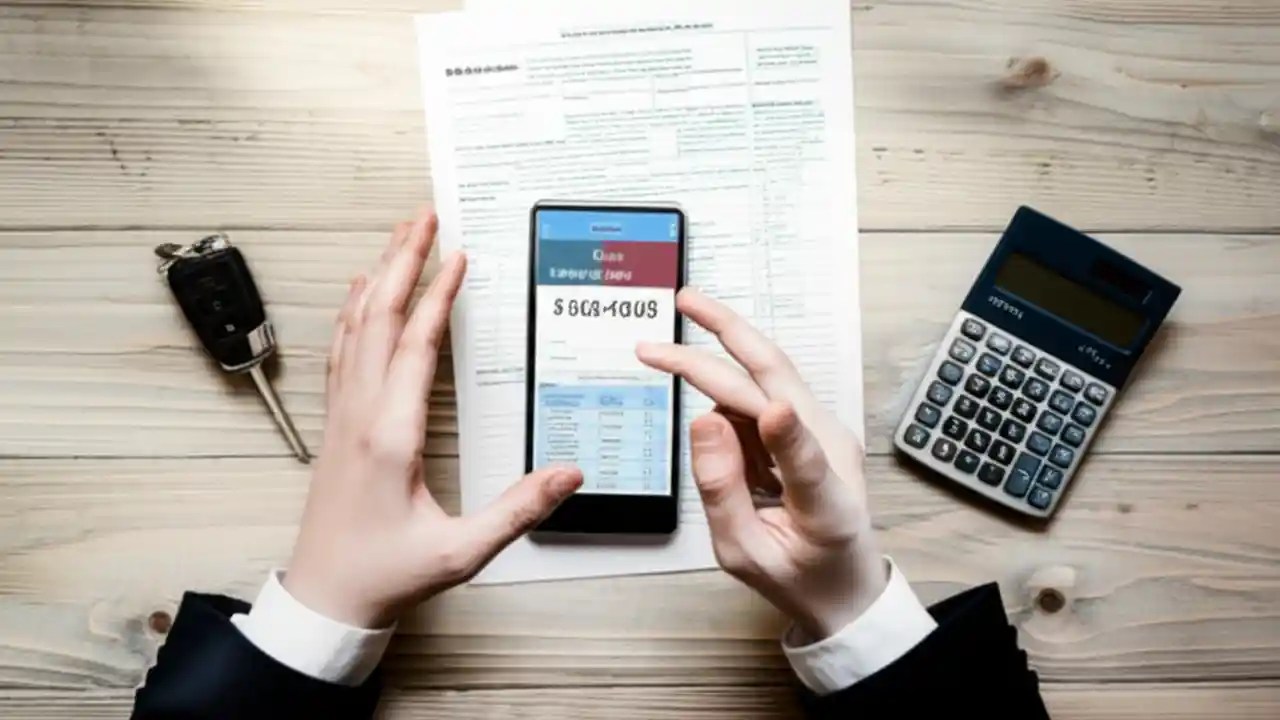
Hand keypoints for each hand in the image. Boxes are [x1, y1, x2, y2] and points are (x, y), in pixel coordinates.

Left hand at [285, 210, 582, 628]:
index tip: (458, 257)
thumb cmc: (385, 574)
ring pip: (355, 328)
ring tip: (398, 241)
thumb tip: (567, 473)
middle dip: (402, 262)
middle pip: (378, 318)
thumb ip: (518, 510)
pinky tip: (360, 297)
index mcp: (391, 436)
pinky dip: (354, 313)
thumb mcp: (461, 552)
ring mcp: (343, 417)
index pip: (416, 346)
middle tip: (423, 219)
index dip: (439, 296)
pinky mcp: (337, 426)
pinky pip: (343, 352)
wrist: (324, 597)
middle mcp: (360, 415)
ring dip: (377, 278)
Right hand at [637, 288, 885, 641]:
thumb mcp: (745, 554)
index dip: (785, 434)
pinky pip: (756, 405)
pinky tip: (747, 474)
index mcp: (826, 503)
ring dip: (718, 383)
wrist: (845, 587)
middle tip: (683, 302)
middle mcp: (831, 449)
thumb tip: (703, 420)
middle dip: (726, 333)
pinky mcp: (808, 426)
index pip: (806, 459)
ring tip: (705, 425)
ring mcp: (822, 431)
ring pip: (761, 383)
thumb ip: (721, 491)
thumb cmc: (799, 575)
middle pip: (777, 375)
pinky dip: (730, 415)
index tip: (771, 410)